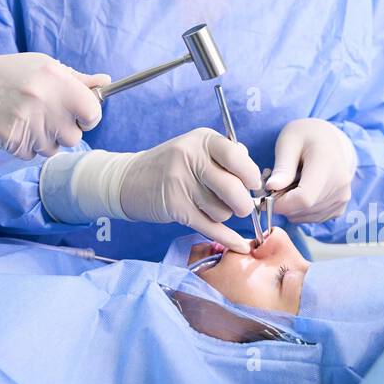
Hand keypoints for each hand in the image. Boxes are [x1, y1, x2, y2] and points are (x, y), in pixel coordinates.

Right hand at [0, 53, 108, 159]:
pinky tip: (15, 126)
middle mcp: (44, 101)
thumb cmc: (13, 74)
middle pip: (74, 136)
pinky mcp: (11, 139)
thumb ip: (77, 79)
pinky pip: (32, 154)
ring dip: (45, 139)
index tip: (80, 114)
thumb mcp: (45, 66)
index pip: (92, 112)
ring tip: (27, 118)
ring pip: (53, 149)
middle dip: (65, 130)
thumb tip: (106, 82)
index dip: (88, 116)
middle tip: (47, 115)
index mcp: (57, 79)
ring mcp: (27, 122)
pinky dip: (26, 145)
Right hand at [118, 127, 259, 252]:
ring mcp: (181, 183)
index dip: (250, 175)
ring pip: (222, 211)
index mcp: (202, 140)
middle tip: (240, 206)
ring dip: (224, 215)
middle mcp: (191, 158)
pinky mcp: (175, 208)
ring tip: (209, 206)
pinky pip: (210, 227)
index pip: (237, 157)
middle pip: (233, 189)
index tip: (252, 185)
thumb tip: (255, 176)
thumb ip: (227, 156)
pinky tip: (238, 243)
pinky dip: (228, 238)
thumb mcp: (196, 148)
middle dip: (243, 204)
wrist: (128, 180)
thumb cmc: (171, 165)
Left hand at [265, 118, 356, 223]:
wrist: (326, 139)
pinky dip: (301, 211)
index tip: (265, 197)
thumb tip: (271, 188)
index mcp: (327, 164)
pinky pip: (314, 218)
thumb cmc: (304, 137)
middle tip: (275, 185)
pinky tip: (299, 192)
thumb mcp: (288, 143)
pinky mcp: (340, 207)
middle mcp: (340, 184)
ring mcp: (342, 197)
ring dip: (291, 208)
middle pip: (304, 209)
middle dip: (283, 204)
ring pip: (307, 217)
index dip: (280, 203)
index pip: (304, 198)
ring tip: (289, 184)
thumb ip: (282, 167)